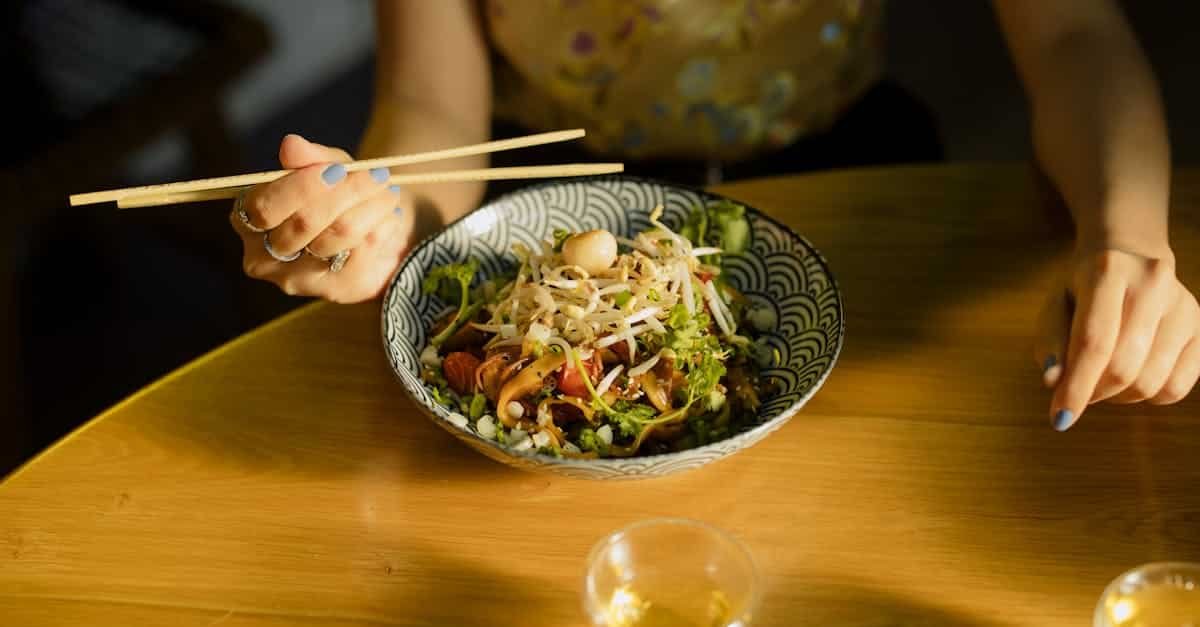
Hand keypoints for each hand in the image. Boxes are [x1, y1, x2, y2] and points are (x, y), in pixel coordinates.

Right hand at [231, 134, 415, 302]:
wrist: (377, 232)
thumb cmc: (341, 195)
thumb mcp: (329, 167)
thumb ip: (311, 158)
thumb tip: (291, 145)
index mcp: (248, 220)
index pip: (265, 207)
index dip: (303, 186)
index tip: (338, 170)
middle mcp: (264, 256)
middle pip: (304, 223)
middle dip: (346, 193)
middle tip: (378, 174)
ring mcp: (298, 279)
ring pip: (337, 237)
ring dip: (371, 208)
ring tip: (388, 192)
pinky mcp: (334, 291)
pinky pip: (361, 253)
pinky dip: (381, 228)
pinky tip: (388, 217)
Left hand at [1035, 248, 1199, 429]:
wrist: (1131, 255)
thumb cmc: (1084, 288)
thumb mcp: (1055, 304)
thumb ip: (1050, 342)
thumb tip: (1053, 382)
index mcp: (1108, 271)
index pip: (1093, 342)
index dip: (1076, 387)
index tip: (1059, 420)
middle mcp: (1153, 283)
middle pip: (1122, 367)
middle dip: (1093, 392)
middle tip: (1078, 390)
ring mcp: (1184, 306)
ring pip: (1149, 383)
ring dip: (1118, 395)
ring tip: (1103, 376)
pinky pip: (1176, 387)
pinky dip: (1148, 395)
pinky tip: (1133, 375)